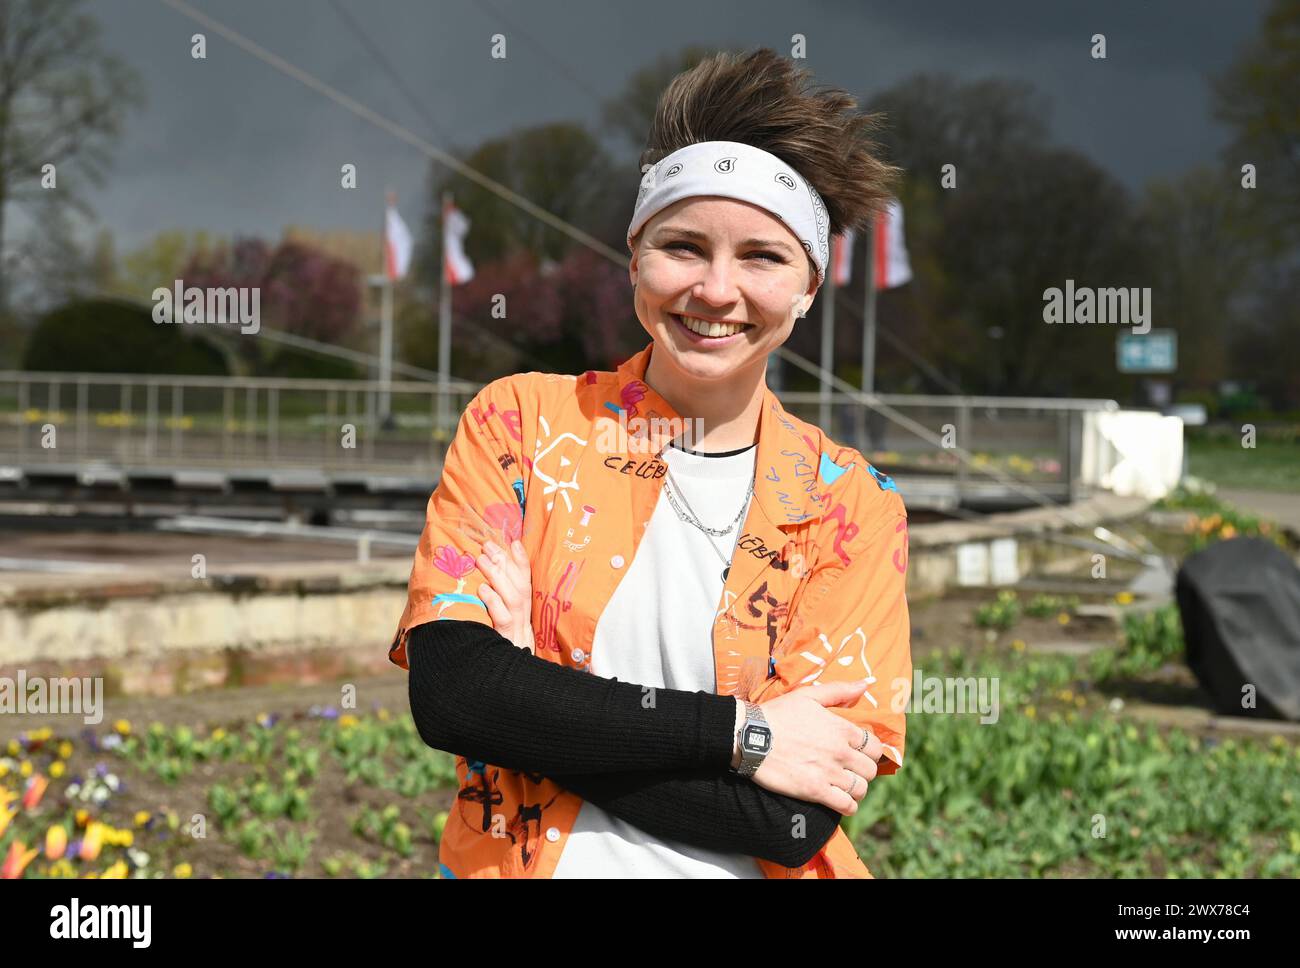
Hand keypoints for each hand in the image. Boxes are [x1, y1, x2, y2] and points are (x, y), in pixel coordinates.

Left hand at [475, 539, 535, 653]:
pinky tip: (482, 591)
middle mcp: (525, 622)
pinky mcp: (507, 643)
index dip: (521, 562)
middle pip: (520, 587)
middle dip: (505, 563)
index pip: (527, 584)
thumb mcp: (506, 634)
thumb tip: (483, 589)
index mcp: (526, 617)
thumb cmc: (502, 660)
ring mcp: (517, 632)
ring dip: (497, 576)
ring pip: (513, 599)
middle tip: (488, 544)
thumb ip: (501, 612)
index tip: (514, 542)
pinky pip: (503, 620)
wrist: (512, 690)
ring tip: (481, 559)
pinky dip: (494, 603)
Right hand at [743, 681, 884, 815]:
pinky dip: (848, 806)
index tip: (859, 753)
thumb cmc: (778, 714)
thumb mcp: (808, 695)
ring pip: (861, 789)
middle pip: (871, 770)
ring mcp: (829, 773)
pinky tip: (840, 801)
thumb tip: (865, 684)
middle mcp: (840, 751)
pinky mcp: (815, 791)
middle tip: (851, 769)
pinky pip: (846, 806)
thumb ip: (839, 691)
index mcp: (841, 729)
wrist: (749, 736)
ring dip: (856, 789)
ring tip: (845, 785)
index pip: (875, 747)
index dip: (870, 752)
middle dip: (864, 770)